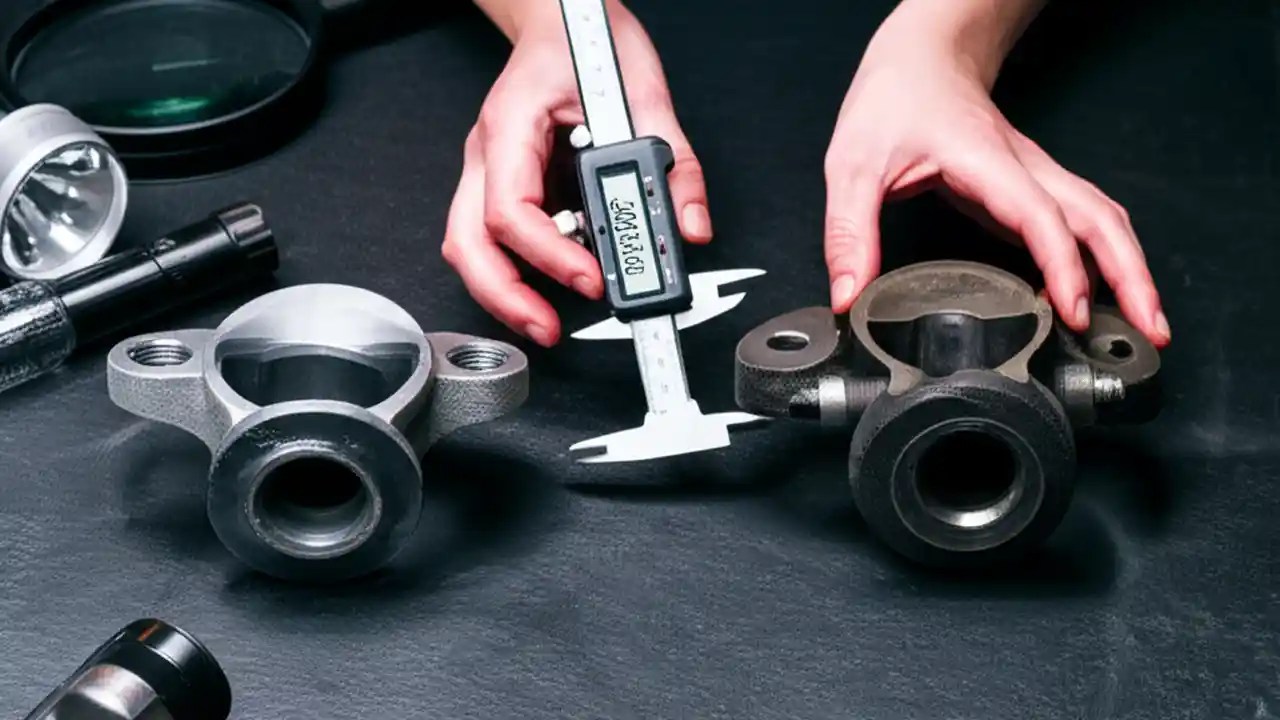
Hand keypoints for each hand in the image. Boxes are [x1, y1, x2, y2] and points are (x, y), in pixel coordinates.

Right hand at [443, 1, 711, 346]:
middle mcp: (489, 152)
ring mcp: (486, 169)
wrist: (562, 13)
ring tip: (544, 322)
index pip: (512, 207)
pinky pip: (483, 239)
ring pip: (466, 245)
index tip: (590, 279)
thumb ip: (674, 164)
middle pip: (468, 241)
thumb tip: (690, 226)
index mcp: (514, 124)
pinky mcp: (497, 182)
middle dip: (506, 295)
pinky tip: (543, 288)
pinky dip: (507, 272)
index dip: (548, 254)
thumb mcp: (645, 91)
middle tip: (549, 328)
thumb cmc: (587, 39)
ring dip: (499, 292)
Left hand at [822, 34, 1170, 347]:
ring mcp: (1033, 177)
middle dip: (1133, 276)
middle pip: (1100, 220)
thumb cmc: (893, 100)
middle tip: (1151, 331)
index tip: (1073, 312)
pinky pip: (1077, 224)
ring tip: (1145, 323)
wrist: (921, 56)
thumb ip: (848, 233)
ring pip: (1101, 220)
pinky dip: (1099, 259)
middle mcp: (1025, 168)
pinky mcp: (1028, 188)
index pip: (1040, 216)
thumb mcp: (851, 166)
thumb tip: (849, 296)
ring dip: (1129, 268)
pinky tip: (1092, 296)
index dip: (1063, 266)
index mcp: (987, 162)